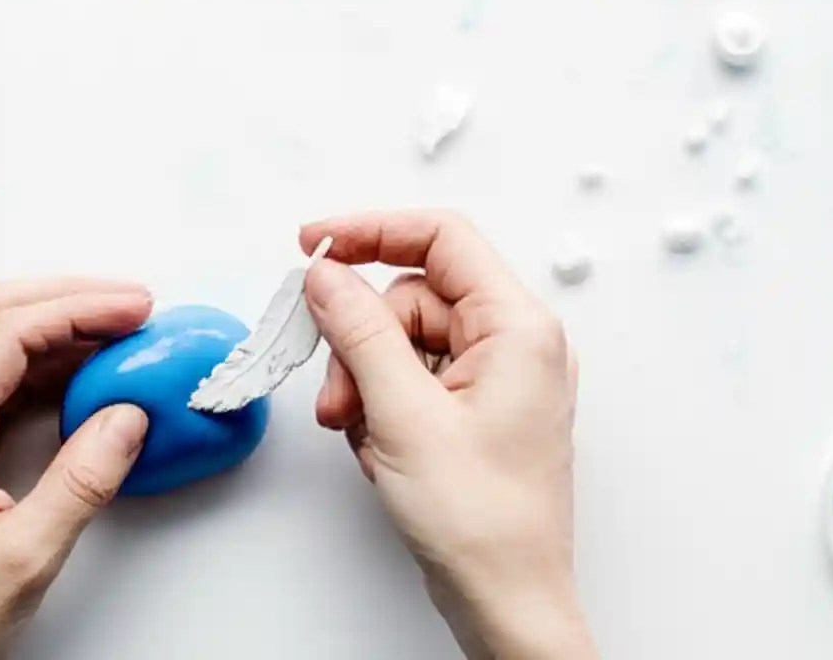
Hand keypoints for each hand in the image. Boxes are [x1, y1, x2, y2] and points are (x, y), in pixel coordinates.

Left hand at [0, 279, 153, 659]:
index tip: (135, 309)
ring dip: (53, 324)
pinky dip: (36, 361)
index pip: (7, 332)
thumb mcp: (24, 560)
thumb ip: (82, 481)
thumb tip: (128, 416)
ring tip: (117, 335)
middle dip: (67, 297)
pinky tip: (79, 374)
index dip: (79, 307)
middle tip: (133, 307)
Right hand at [300, 211, 597, 659]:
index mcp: (518, 328)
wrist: (507, 601)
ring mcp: (498, 378)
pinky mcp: (478, 409)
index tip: (314, 245)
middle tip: (339, 398)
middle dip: (361, 342)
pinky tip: (383, 450)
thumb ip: (359, 332)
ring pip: (405, 342)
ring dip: (366, 382)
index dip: (371, 231)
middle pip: (412, 298)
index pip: (441, 238)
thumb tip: (327, 275)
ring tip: (362, 435)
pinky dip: (384, 407)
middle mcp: (516, 343)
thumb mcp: (404, 415)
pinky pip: (415, 379)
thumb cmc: (482, 522)